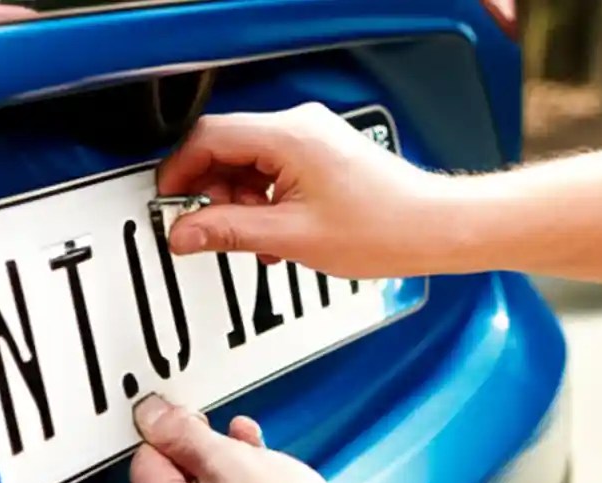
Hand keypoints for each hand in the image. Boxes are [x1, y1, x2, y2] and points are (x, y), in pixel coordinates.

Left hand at [128, 394, 382, 482]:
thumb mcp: (228, 460)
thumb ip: (182, 435)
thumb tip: (150, 418)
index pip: (145, 465)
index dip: (167, 434)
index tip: (190, 417)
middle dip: (200, 450)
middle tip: (223, 432)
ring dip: (226, 465)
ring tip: (252, 446)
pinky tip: (266, 471)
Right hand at [157, 103, 470, 278]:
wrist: (433, 228)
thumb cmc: (383, 227)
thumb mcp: (290, 237)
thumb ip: (228, 232)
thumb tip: (184, 232)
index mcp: (289, 137)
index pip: (210, 137)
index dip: (180, 170)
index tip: (169, 199)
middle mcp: (300, 126)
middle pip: (227, 147)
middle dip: (211, 190)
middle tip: (209, 226)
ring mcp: (312, 137)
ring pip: (248, 161)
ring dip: (238, 200)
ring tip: (253, 236)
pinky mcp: (320, 153)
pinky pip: (272, 169)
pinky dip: (261, 199)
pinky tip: (272, 230)